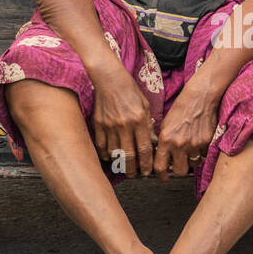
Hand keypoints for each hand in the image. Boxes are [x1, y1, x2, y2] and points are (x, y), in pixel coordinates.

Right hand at [90, 59, 156, 178]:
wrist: (109, 78)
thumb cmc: (130, 90)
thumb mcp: (145, 106)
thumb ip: (149, 126)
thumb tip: (153, 143)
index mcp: (139, 120)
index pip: (145, 149)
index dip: (147, 164)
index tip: (148, 171)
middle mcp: (125, 125)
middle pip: (129, 156)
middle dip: (132, 170)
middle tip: (134, 175)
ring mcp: (110, 125)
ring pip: (114, 153)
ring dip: (119, 164)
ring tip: (123, 167)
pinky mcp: (99, 124)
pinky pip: (101, 145)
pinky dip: (105, 154)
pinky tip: (109, 157)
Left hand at [153, 75, 219, 181]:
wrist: (200, 97)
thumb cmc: (181, 108)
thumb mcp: (166, 124)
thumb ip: (163, 142)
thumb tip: (162, 157)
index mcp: (165, 139)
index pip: (160, 167)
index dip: (161, 176)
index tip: (163, 178)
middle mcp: (179, 144)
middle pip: (179, 171)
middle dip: (179, 169)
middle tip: (179, 162)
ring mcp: (194, 144)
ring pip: (193, 165)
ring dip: (191, 160)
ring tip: (190, 148)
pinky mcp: (207, 142)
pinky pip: (203, 156)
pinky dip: (201, 152)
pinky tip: (199, 141)